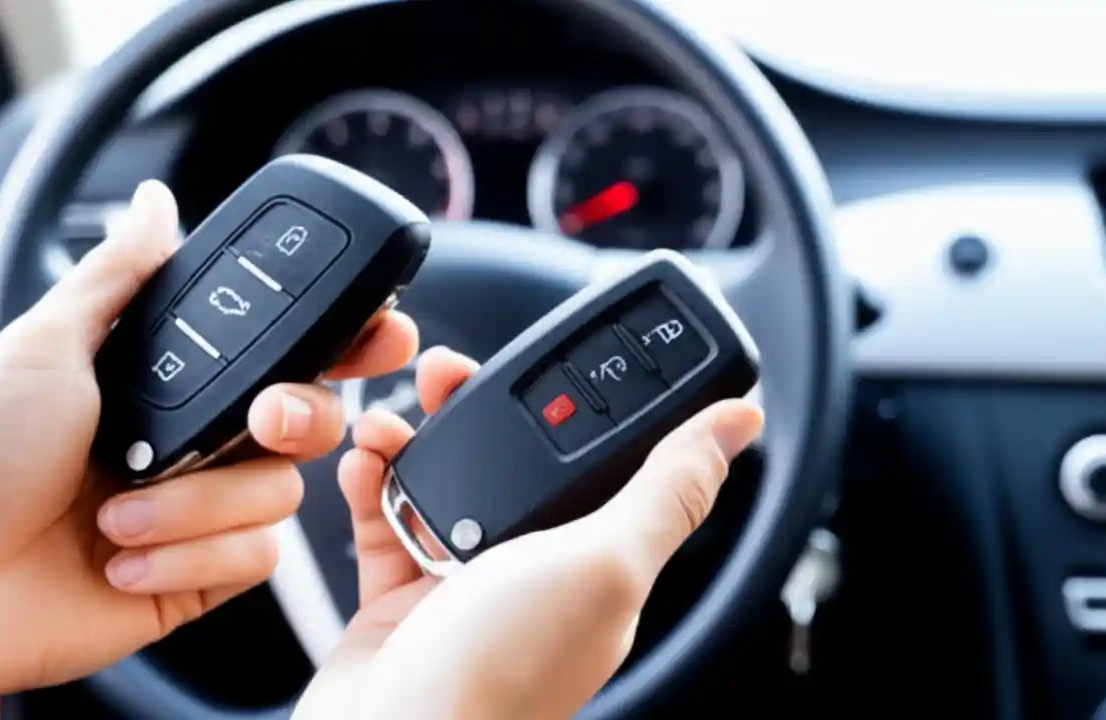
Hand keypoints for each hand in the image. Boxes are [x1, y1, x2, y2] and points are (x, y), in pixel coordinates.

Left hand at [0, 181, 418, 718]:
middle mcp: (200, 439)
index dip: (346, 335)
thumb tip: (158, 205)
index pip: (284, 346)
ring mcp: (207, 507)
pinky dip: (189, 553)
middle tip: (256, 420)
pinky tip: (121, 557)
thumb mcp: (45, 344)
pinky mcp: (208, 571)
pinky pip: (257, 555)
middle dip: (298, 414)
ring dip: (195, 501)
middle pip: (313, 412)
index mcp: (172, 379)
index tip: (379, 326)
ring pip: (283, 490)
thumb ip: (121, 274)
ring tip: (116, 510)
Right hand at [294, 347, 762, 718]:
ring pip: (447, 483)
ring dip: (418, 437)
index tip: (556, 355)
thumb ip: (667, 490)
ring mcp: (464, 589)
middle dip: (484, 409)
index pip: (607, 464)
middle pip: (516, 464)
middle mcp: (535, 573)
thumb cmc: (499, 673)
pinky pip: (388, 521)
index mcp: (600, 565)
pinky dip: (373, 484)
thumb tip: (738, 424)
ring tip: (394, 416)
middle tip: (450, 372)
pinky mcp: (400, 601)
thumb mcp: (604, 563)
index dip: (582, 405)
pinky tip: (367, 461)